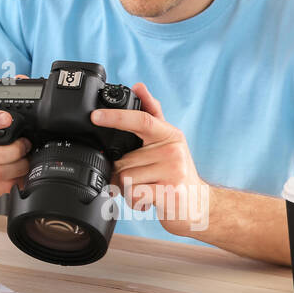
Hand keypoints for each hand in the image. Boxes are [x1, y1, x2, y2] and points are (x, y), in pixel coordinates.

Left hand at [92, 82, 209, 236]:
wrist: (199, 206)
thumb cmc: (176, 173)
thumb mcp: (168, 141)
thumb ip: (152, 114)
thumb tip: (139, 86)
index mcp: (169, 134)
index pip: (141, 119)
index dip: (116, 116)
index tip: (95, 116)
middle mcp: (173, 150)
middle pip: (124, 159)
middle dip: (120, 173)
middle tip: (136, 179)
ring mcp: (173, 172)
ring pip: (126, 178)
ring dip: (127, 189)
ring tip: (144, 189)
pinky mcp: (170, 193)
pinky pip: (134, 194)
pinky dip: (134, 201)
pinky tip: (146, 200)